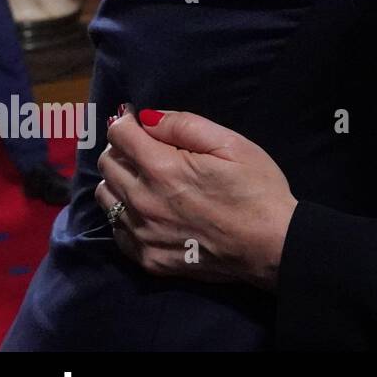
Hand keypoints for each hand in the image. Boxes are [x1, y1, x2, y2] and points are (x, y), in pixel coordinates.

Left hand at [97, 109, 297, 289]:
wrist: (270, 246)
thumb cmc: (257, 189)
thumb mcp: (232, 144)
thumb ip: (185, 126)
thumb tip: (148, 118)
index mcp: (162, 169)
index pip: (118, 135)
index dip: (127, 121)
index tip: (140, 121)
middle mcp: (142, 201)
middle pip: (107, 164)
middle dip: (123, 148)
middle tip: (148, 148)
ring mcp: (141, 233)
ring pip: (106, 197)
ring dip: (120, 180)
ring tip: (147, 179)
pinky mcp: (146, 259)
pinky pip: (116, 230)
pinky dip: (125, 213)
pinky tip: (150, 210)